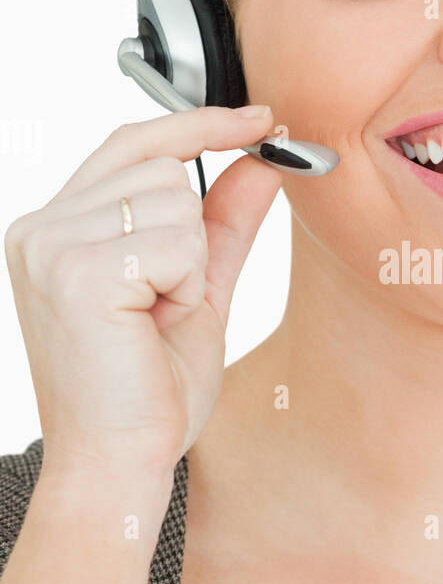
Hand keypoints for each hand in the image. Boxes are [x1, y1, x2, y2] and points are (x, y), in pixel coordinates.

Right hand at [4, 105, 283, 479]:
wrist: (119, 465)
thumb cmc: (148, 394)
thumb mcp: (198, 294)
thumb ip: (223, 226)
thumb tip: (260, 161)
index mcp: (56, 228)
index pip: (131, 144)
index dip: (197, 125)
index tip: (258, 117)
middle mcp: (40, 227)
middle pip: (161, 167)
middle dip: (192, 238)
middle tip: (165, 305)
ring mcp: (50, 245)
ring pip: (173, 199)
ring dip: (189, 266)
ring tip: (154, 319)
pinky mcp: (74, 269)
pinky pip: (176, 239)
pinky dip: (186, 285)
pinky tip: (152, 326)